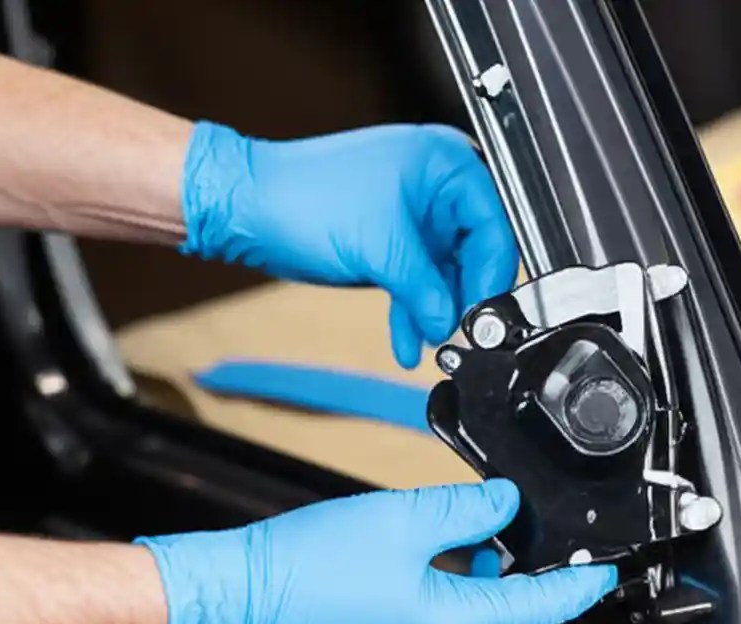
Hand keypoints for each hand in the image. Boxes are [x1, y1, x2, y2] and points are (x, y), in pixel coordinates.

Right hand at [133, 480, 615, 623]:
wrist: (225, 606)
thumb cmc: (299, 569)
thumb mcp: (400, 519)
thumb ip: (468, 511)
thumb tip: (508, 505)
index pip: (541, 610)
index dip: (578, 585)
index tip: (602, 572)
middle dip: (535, 596)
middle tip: (534, 550)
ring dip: (490, 604)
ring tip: (477, 551)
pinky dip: (452, 621)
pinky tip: (433, 580)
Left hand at [178, 121, 519, 368]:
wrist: (246, 206)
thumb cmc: (304, 198)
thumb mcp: (382, 250)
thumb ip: (427, 290)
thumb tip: (453, 321)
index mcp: (446, 163)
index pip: (494, 227)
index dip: (490, 277)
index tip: (482, 316)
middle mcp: (438, 183)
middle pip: (474, 252)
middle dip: (461, 298)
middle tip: (460, 334)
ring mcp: (417, 211)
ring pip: (445, 271)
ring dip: (435, 310)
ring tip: (430, 342)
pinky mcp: (396, 236)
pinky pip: (419, 277)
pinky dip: (414, 307)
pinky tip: (409, 341)